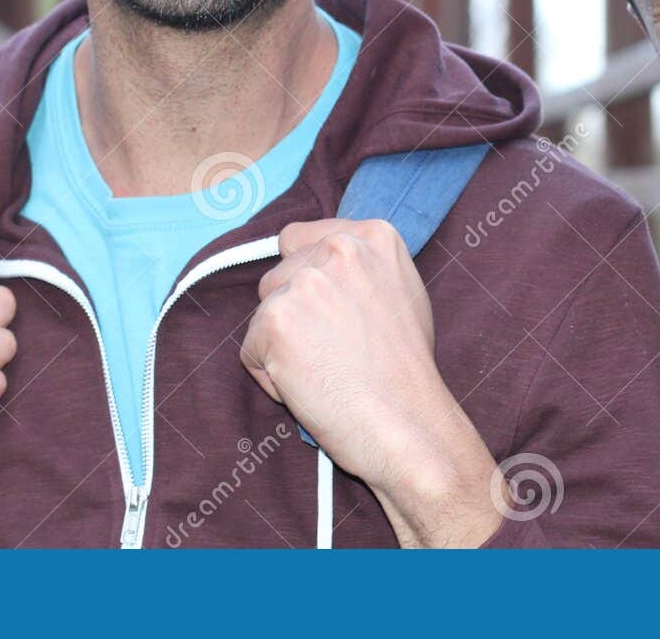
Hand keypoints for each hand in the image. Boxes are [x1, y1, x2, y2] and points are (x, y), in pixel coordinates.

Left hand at [241, 219, 503, 546]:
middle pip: (278, 276)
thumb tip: (319, 260)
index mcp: (372, 236)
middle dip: (294, 314)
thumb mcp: (402, 293)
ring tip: (327, 371)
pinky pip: (250, 350)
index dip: (304, 278)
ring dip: (282, 344)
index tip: (326, 312)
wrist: (409, 424)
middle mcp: (338, 248)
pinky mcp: (276, 319)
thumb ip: (362, 269)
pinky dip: (272, 377)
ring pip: (263, 311)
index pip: (298, 238)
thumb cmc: (407, 373)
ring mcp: (305, 282)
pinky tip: (311, 389)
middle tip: (336, 352)